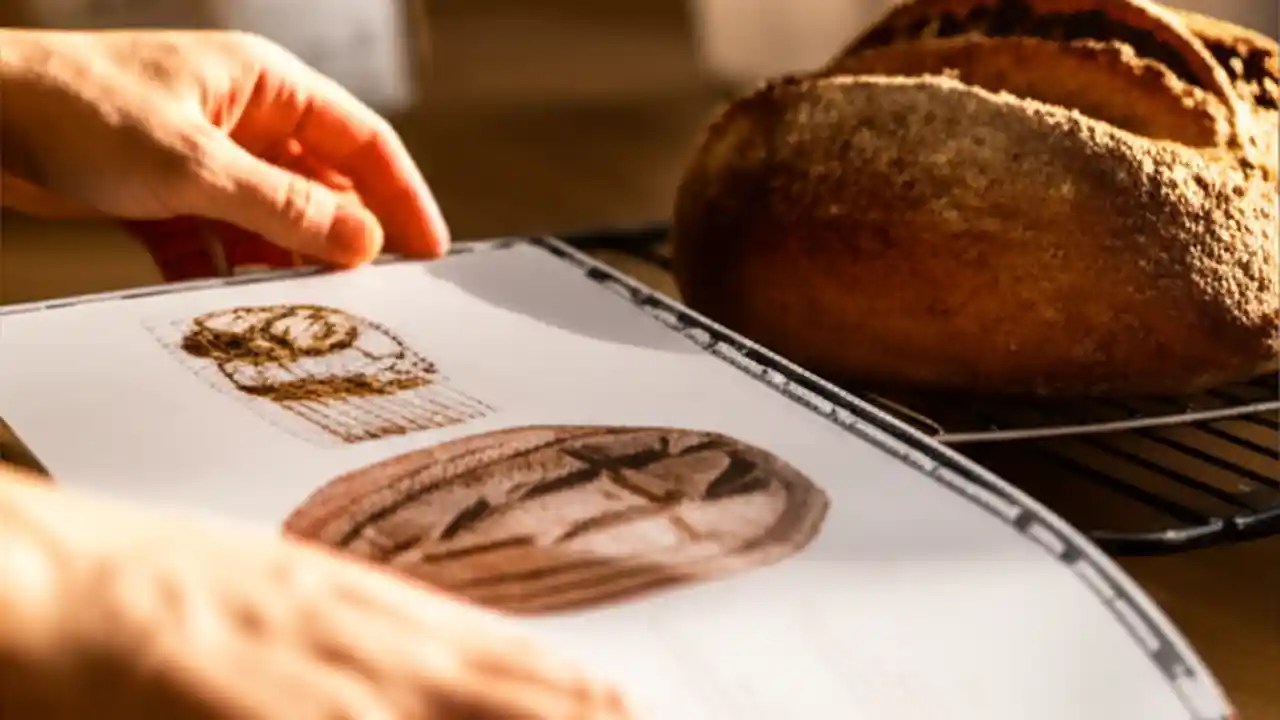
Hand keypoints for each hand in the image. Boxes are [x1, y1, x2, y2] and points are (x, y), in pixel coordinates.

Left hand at [0, 29, 449, 276]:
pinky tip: (220, 296)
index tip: (430, 254)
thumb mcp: (195, 166)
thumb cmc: (77, 110)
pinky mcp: (164, 191)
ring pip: (271, 219)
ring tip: (290, 308)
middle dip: (341, 241)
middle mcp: (245, 118)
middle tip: (367, 297)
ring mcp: (205, 156)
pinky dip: (222, 268)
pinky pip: (216, 238)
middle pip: (322, 186)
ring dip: (280, 262)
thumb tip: (366, 243)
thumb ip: (286, 209)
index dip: (404, 196)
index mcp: (267, 86)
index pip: (363, 141)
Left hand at [0, 469, 631, 718]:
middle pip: (488, 709)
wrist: (13, 584)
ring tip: (620, 703)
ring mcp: (331, 616)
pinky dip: (490, 639)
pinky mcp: (313, 576)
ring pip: (468, 661)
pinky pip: (425, 614)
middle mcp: (338, 674)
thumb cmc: (57, 705)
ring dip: (554, 691)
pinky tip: (517, 645)